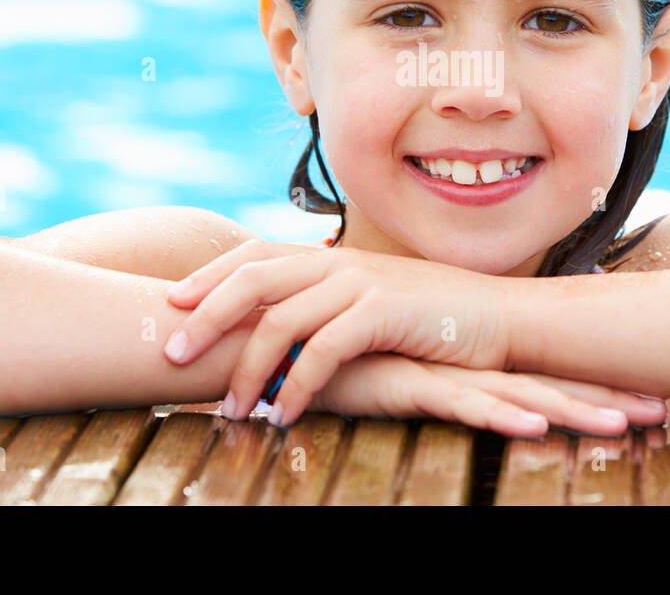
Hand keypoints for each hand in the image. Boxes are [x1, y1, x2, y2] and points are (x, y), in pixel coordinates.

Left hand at [163, 239, 518, 425]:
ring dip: (248, 368)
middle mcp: (339, 262)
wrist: (500, 315)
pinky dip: (296, 385)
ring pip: (282, 320)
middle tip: (170, 355)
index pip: (255, 254)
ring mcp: (361, 283)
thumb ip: (328, 305)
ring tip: (230, 409)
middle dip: (205, 317)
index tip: (169, 304)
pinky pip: (324, 351)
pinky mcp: (384, 312)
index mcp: (331, 257)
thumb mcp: (372, 301)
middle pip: (253, 279)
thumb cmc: (433, 317)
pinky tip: (283, 414)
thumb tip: (280, 328)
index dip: (209, 276)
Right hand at [307, 352, 668, 436]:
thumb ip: (431, 379)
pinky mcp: (406, 382)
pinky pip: (462, 402)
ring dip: (577, 408)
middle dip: (609, 396)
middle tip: (669, 409)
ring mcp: (441, 370)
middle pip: (551, 382)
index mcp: (472, 362)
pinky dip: (500, 414)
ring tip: (629, 423)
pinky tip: (536, 423)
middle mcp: (467, 363)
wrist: (284, 329)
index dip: (594, 385)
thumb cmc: (342, 356)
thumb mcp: (398, 372)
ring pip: (521, 393)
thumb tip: (464, 386)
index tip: (645, 395)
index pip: (544, 374)